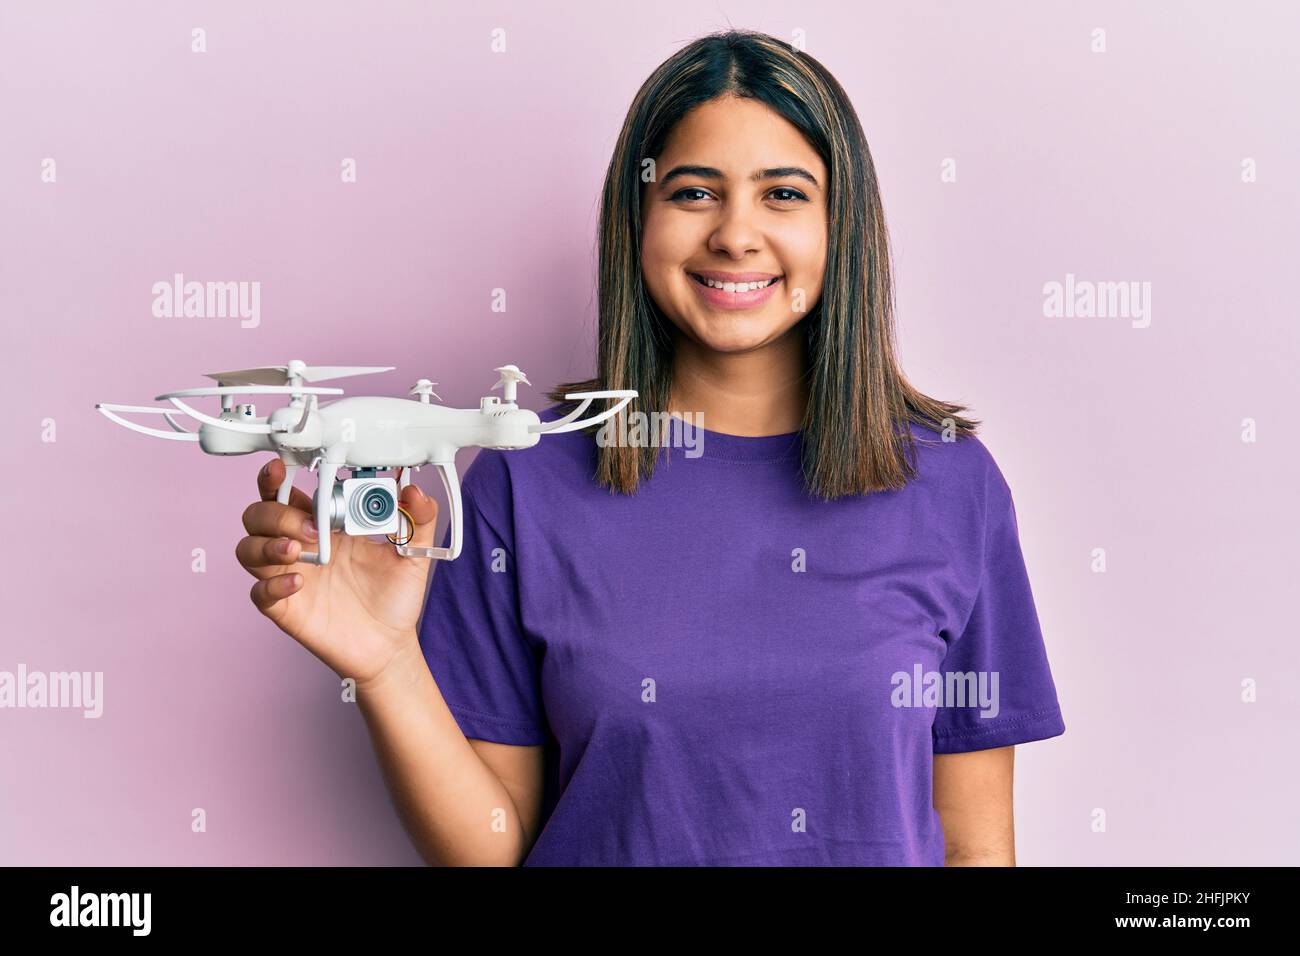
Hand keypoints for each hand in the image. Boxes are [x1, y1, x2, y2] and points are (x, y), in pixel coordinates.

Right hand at [235, 458, 439, 685]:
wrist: (391, 645)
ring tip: (297, 551)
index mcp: (323, 527)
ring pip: (248, 550)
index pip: (285, 494)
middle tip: (311, 528)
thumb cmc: (394, 598)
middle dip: (276, 514)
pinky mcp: (285, 608)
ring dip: (266, 544)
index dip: (274, 479)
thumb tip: (416, 492)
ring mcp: (289, 576)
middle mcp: (300, 548)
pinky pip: (259, 592)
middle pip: (258, 516)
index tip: (279, 467)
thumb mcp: (413, 555)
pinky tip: (297, 583)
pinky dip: (271, 584)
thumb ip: (419, 520)